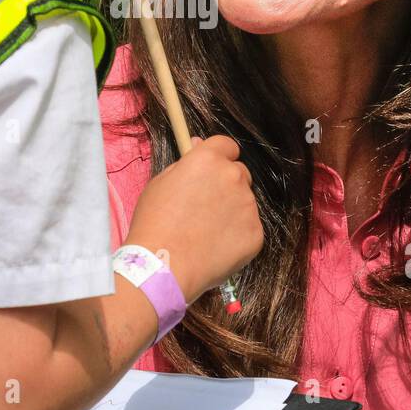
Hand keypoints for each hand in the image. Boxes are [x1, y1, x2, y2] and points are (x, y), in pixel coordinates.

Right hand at [125, 135, 261, 301]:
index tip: (210, 171)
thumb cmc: (154, 222)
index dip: (219, 157)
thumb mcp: (160, 183)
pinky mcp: (256, 233)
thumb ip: (185, 164)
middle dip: (226, 185)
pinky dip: (237, 235)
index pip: (227, 146)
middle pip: (239, 173)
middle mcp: (234, 177)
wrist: (164, 263)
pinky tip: (215, 247)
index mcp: (209, 159)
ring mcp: (248, 205)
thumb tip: (198, 146)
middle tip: (205, 207)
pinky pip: (249, 228)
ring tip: (207, 232)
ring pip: (245, 202)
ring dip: (232, 211)